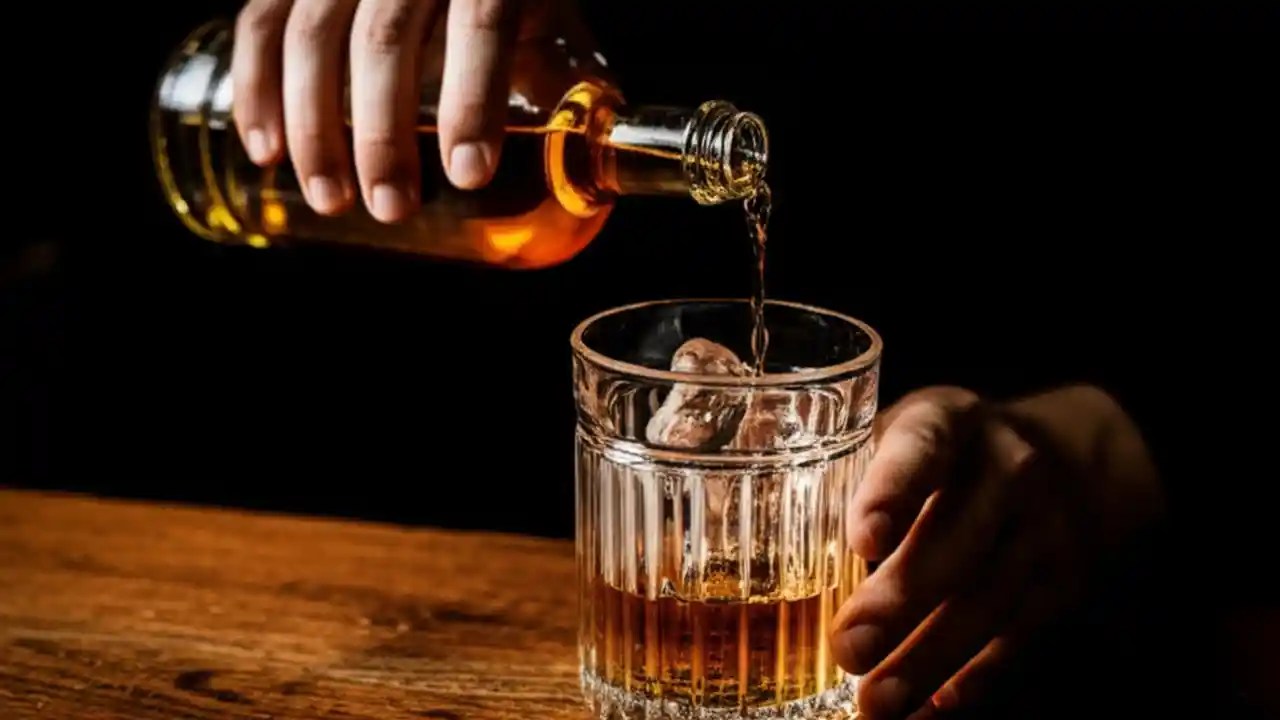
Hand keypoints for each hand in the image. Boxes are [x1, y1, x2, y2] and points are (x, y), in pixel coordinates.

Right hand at [230, 0, 570, 221]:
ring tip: (331, 200)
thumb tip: (590, 171)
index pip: (481, 23)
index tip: (468, 175)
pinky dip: (256, 87)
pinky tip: (265, 150)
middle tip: (390, 207)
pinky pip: (262, 20)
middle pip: (384, 37)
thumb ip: (569, 87)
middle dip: (382, 133)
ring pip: (311, 32)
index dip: (472, 99)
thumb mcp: (558, 29)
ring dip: (312, 124)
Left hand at [831, 385, 1163, 718]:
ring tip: (876, 701)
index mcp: (950, 421)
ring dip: (928, 659)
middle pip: (957, 543)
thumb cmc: (945, 453)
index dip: (892, 493)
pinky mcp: (1061, 583)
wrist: (1069, 460)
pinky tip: (931, 706)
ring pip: (987, 601)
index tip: (862, 541)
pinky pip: (1016, 638)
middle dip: (900, 602)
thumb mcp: (903, 434)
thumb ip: (846, 473)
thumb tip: (746, 532)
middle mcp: (1007, 468)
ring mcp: (1043, 528)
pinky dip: (973, 678)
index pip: (923, 450)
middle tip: (848, 649)